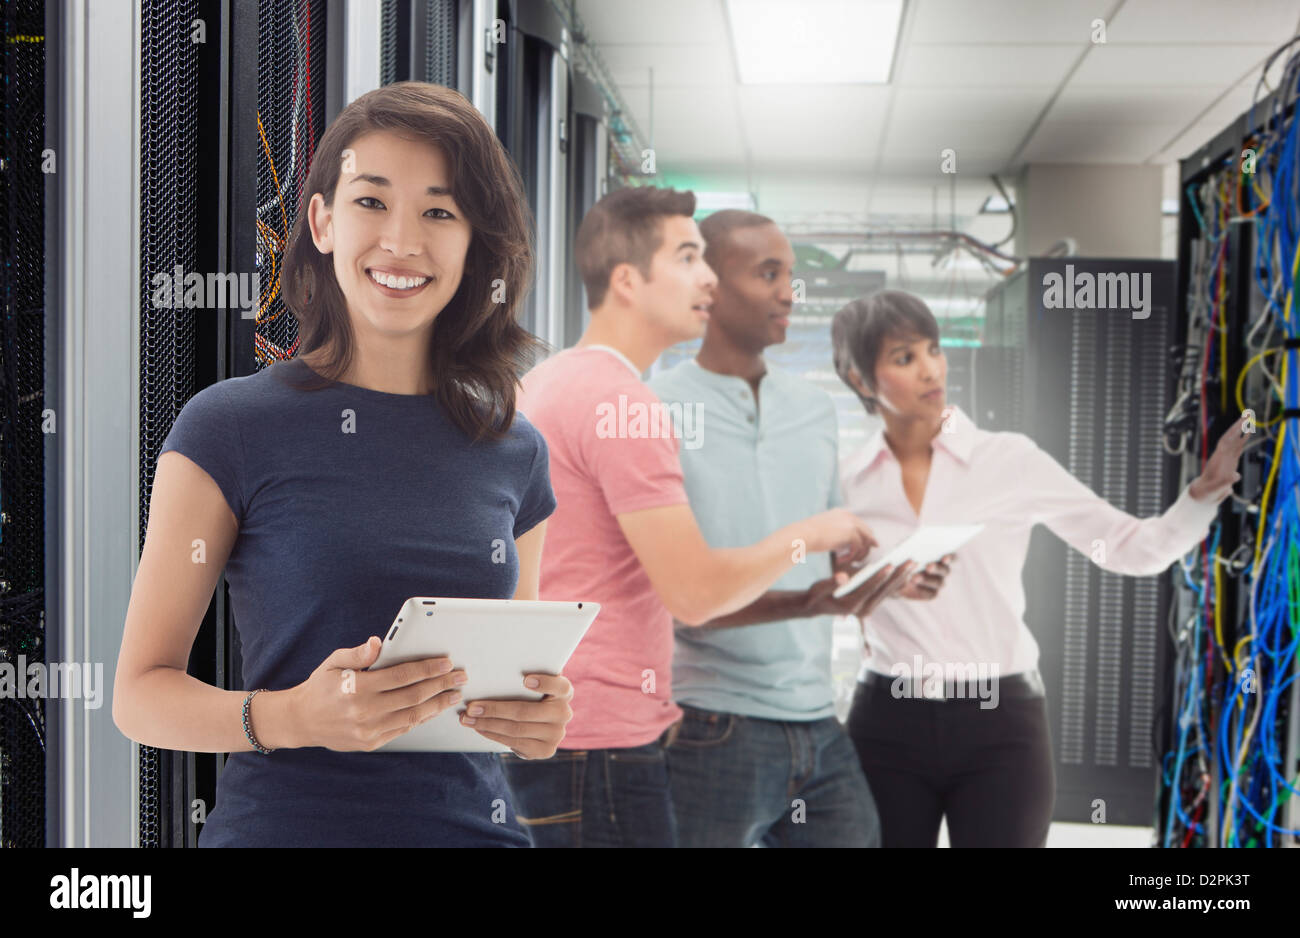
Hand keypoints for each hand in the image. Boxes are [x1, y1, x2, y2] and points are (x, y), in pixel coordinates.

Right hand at [289, 636, 467, 751]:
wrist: (301, 721)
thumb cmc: (321, 686)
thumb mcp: (333, 662)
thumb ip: (358, 653)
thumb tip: (378, 642)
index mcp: (357, 688)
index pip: (401, 676)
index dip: (427, 669)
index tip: (446, 662)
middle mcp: (364, 711)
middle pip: (413, 696)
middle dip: (441, 685)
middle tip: (460, 677)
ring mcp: (368, 730)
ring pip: (413, 716)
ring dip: (438, 704)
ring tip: (454, 694)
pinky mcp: (370, 743)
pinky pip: (403, 729)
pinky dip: (421, 718)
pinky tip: (433, 708)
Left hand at [460, 672, 573, 758]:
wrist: (538, 724)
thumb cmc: (529, 695)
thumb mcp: (533, 684)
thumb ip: (524, 676)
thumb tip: (497, 661)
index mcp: (564, 692)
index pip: (560, 686)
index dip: (545, 683)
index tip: (525, 680)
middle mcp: (563, 713)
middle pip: (526, 711)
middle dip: (495, 709)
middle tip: (472, 706)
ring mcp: (556, 734)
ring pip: (516, 729)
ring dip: (488, 723)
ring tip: (468, 717)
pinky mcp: (545, 750)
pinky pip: (514, 742)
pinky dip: (493, 734)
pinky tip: (480, 727)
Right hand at [802, 509, 877, 565]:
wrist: (802, 535)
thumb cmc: (808, 535)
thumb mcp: (825, 531)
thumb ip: (837, 533)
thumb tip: (846, 543)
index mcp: (841, 513)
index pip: (860, 524)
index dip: (865, 536)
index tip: (868, 545)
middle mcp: (848, 516)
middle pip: (867, 531)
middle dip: (867, 545)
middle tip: (862, 557)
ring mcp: (850, 523)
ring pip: (864, 541)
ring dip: (857, 554)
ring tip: (845, 561)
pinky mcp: (851, 532)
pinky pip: (858, 547)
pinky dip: (850, 556)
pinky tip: (839, 560)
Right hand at [804, 563, 916, 618]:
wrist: (816, 607)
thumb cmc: (816, 595)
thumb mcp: (819, 589)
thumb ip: (831, 583)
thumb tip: (842, 577)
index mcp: (851, 606)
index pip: (869, 589)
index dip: (880, 576)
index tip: (890, 564)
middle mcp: (863, 610)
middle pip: (884, 591)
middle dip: (899, 575)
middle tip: (912, 562)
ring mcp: (868, 608)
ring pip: (889, 592)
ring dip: (902, 578)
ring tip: (913, 564)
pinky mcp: (871, 604)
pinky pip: (887, 592)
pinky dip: (897, 581)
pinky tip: (907, 571)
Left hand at [896, 553, 955, 599]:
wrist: (894, 576)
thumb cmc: (903, 557)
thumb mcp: (904, 550)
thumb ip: (909, 549)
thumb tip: (912, 552)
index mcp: (942, 556)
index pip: (952, 557)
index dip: (950, 557)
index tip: (944, 557)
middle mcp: (943, 570)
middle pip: (945, 570)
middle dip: (937, 568)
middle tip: (928, 567)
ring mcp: (938, 583)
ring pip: (938, 582)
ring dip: (927, 580)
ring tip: (914, 578)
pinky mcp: (931, 594)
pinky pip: (930, 593)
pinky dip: (922, 589)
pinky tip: (913, 585)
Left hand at [1188, 418, 1252, 501]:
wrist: (1203, 492)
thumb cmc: (1208, 490)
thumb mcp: (1216, 488)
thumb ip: (1225, 482)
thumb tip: (1236, 476)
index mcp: (1218, 459)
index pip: (1226, 442)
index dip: (1233, 434)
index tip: (1241, 424)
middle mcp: (1222, 455)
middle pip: (1230, 437)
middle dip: (1238, 426)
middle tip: (1247, 414)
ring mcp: (1226, 456)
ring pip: (1234, 440)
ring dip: (1240, 429)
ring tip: (1249, 418)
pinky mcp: (1230, 460)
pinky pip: (1237, 446)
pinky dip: (1243, 439)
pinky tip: (1249, 432)